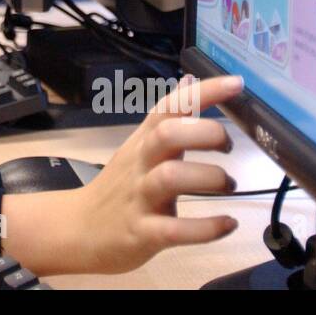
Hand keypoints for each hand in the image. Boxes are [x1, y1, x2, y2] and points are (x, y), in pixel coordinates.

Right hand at [0, 74, 243, 275]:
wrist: (79, 231)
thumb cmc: (117, 189)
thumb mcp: (138, 148)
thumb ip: (167, 119)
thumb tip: (190, 82)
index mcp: (143, 142)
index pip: (169, 107)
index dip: (203, 93)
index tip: (236, 82)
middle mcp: (141, 164)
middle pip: (167, 135)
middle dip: (206, 133)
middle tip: (229, 146)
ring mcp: (140, 198)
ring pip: (170, 177)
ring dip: (209, 178)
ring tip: (228, 184)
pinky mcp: (142, 233)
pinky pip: (175, 230)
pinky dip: (206, 227)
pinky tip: (228, 224)